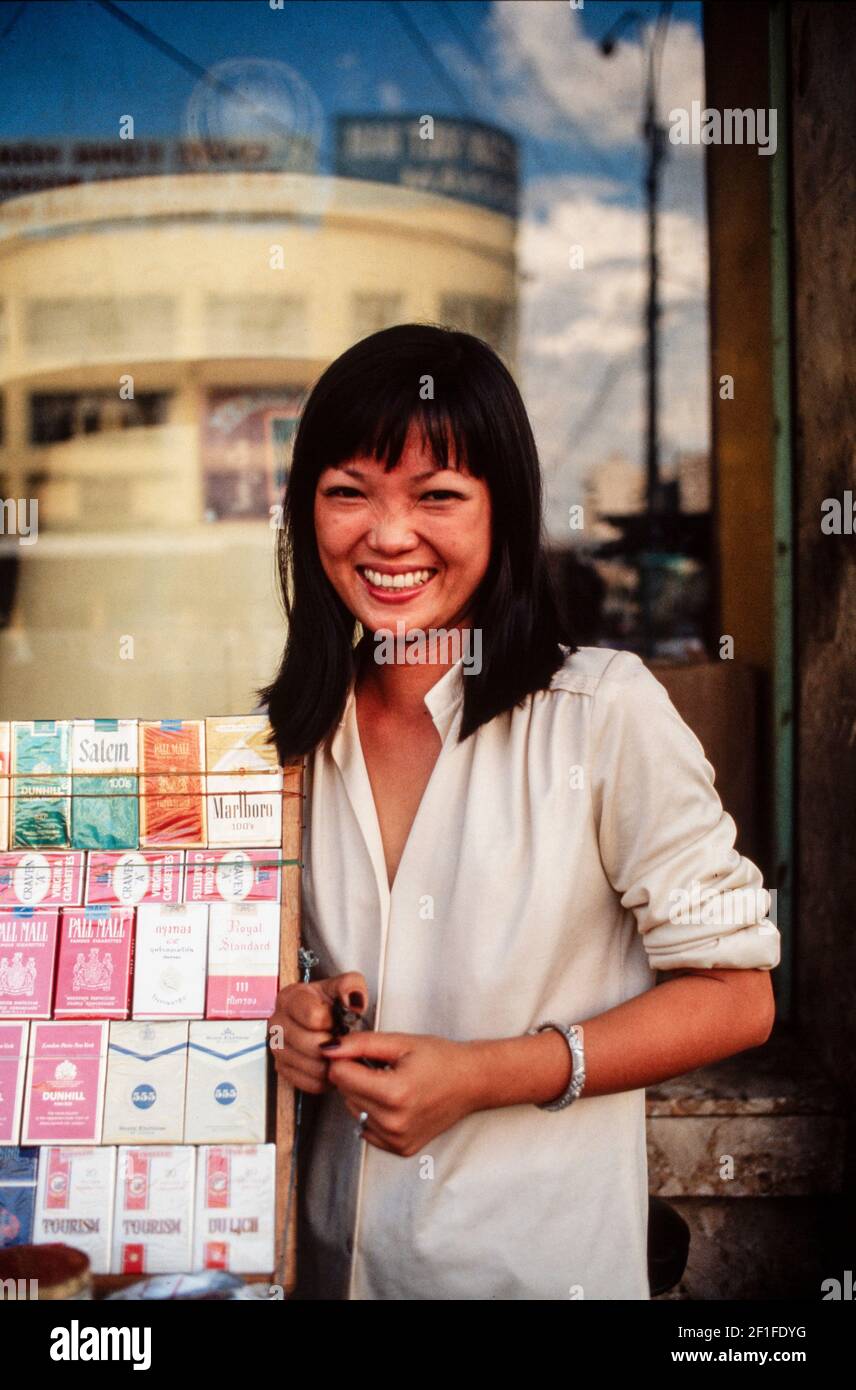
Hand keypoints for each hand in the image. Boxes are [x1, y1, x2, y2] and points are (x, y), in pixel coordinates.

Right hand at [267, 971, 367, 1094]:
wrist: (326, 1021)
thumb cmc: (331, 1004)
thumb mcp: (345, 986)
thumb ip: (350, 985)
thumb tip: (349, 999)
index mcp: (290, 998)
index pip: (313, 1017)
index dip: (331, 1021)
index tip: (335, 1020)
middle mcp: (278, 1023)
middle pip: (313, 1045)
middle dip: (333, 1045)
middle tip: (341, 1039)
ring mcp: (278, 1047)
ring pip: (312, 1066)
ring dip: (331, 1063)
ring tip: (338, 1052)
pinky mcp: (283, 1069)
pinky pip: (309, 1082)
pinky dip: (324, 1078)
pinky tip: (329, 1064)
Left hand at [325, 1030, 479, 1155]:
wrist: (471, 1082)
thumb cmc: (440, 1059)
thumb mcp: (401, 1042)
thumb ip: (361, 1043)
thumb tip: (327, 1049)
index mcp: (394, 1094)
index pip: (340, 1075)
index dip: (346, 1058)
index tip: (361, 1051)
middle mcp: (394, 1123)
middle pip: (345, 1093)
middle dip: (355, 1075)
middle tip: (381, 1065)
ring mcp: (397, 1139)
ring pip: (354, 1111)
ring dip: (363, 1095)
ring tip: (391, 1082)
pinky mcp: (400, 1148)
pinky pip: (367, 1129)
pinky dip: (374, 1114)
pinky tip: (395, 1101)